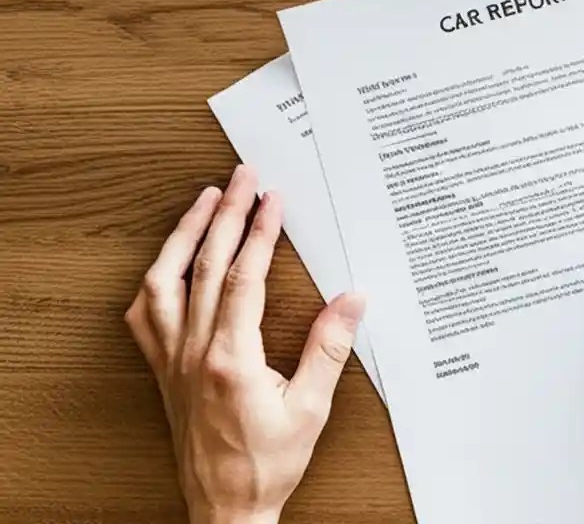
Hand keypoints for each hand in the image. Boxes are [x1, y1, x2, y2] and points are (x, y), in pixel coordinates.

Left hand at [125, 166, 365, 523]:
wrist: (225, 509)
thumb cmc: (267, 465)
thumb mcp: (312, 409)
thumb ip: (329, 349)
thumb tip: (352, 300)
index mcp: (231, 358)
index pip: (243, 277)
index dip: (259, 232)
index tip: (272, 199)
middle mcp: (193, 352)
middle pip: (204, 266)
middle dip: (226, 214)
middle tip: (242, 178)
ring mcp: (171, 360)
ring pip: (165, 281)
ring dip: (183, 235)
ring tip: (204, 201)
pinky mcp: (162, 371)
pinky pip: (146, 316)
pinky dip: (155, 280)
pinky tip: (166, 264)